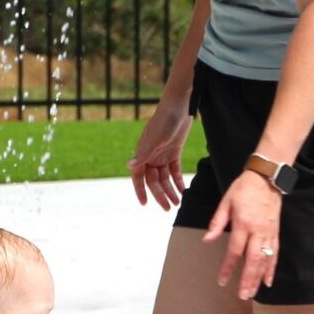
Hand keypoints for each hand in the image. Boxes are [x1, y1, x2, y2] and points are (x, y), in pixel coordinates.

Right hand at [127, 96, 192, 210]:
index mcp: (142, 153)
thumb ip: (144, 154)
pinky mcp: (174, 151)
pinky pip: (175, 170)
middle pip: (154, 180)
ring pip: (165, 178)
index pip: (138, 177)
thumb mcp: (155, 139)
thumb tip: (129, 165)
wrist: (179, 105)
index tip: (144, 204)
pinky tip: (184, 190)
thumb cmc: (165, 120)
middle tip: (169, 208)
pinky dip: (179, 180)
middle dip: (161, 194)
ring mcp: (162, 154)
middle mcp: (150, 156)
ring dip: (171, 190)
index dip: (140, 190)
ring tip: (178, 203)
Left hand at [202, 167, 283, 299]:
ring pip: (265, 260)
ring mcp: (269, 233)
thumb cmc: (244, 188)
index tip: (222, 281)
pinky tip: (268, 281)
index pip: (235, 250)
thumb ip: (217, 222)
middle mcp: (258, 231)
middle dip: (247, 279)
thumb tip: (207, 240)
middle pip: (253, 260)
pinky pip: (275, 253)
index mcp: (243, 223)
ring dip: (259, 278)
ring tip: (253, 293)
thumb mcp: (226, 202)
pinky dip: (272, 268)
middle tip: (242, 295)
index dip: (228, 267)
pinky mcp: (275, 232)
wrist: (267, 177)